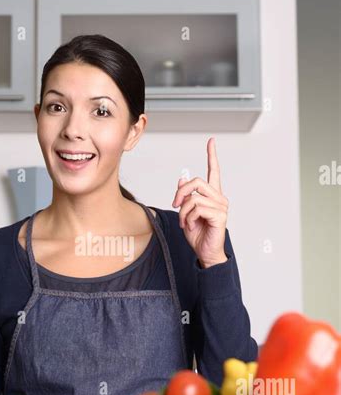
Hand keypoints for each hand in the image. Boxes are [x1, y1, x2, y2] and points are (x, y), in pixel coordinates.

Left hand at [172, 137, 228, 266]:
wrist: (205, 253)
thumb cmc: (198, 234)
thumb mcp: (186, 213)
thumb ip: (185, 196)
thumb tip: (182, 180)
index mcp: (212, 195)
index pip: (214, 171)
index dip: (212, 156)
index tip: (211, 141)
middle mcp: (219, 198)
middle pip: (196, 181)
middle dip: (180, 193)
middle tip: (174, 205)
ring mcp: (221, 206)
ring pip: (193, 197)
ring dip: (183, 211)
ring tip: (185, 222)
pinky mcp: (220, 215)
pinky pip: (197, 209)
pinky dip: (188, 218)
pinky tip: (191, 226)